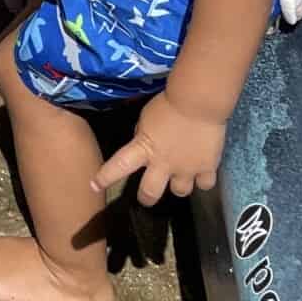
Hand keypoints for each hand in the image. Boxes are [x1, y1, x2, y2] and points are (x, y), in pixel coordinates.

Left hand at [92, 93, 226, 205]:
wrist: (198, 103)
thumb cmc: (168, 104)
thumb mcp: (146, 119)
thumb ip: (143, 136)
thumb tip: (143, 144)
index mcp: (144, 148)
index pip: (119, 166)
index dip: (105, 178)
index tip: (94, 186)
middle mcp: (164, 164)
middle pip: (150, 193)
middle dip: (147, 198)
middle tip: (147, 197)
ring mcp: (186, 169)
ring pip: (180, 192)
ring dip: (178, 186)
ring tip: (181, 177)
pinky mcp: (207, 168)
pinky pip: (205, 185)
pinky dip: (203, 180)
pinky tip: (202, 173)